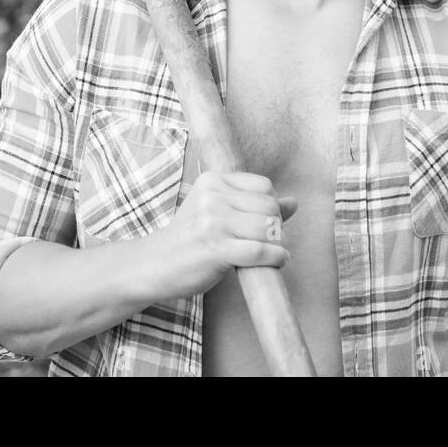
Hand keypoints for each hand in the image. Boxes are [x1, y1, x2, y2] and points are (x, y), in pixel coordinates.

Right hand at [148, 171, 296, 299]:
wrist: (152, 265)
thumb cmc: (189, 240)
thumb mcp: (218, 213)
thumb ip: (254, 205)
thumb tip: (294, 202)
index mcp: (213, 181)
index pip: (264, 186)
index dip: (271, 206)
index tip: (263, 223)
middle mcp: (212, 196)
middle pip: (270, 206)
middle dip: (276, 226)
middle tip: (268, 242)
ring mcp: (213, 222)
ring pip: (268, 228)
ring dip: (278, 244)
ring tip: (271, 252)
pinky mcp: (215, 249)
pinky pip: (260, 251)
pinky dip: (276, 258)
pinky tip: (276, 262)